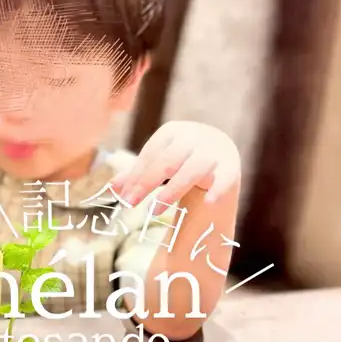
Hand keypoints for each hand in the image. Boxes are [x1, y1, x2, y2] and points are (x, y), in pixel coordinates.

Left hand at [112, 121, 239, 207]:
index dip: (135, 175)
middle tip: (129, 204)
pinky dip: (218, 189)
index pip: (151, 153)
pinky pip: (225, 178)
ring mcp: (215, 151)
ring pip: (193, 169)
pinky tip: (208, 203)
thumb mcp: (159, 162)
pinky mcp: (231, 168)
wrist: (221, 153)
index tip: (123, 197)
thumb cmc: (181, 158)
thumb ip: (136, 173)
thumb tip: (109, 189)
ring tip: (155, 211)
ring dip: (173, 190)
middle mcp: (195, 137)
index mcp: (173, 131)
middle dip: (147, 182)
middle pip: (168, 160)